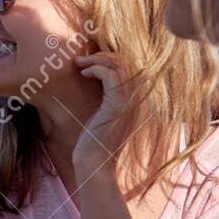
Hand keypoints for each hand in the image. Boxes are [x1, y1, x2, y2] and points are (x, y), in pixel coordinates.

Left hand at [72, 52, 131, 173]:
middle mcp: (138, 98)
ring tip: (80, 63)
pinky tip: (84, 73)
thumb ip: (106, 96)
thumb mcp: (103, 113)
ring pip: (119, 64)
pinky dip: (96, 69)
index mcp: (137, 99)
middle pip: (127, 61)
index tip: (91, 58)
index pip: (131, 67)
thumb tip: (95, 75)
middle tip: (82, 59)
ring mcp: (130, 101)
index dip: (112, 57)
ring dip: (97, 59)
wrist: (95, 164)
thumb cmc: (94, 141)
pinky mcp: (117, 105)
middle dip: (103, 54)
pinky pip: (110, 75)